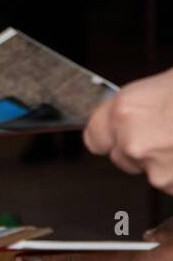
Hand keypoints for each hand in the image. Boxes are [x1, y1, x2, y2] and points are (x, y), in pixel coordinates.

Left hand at [84, 67, 172, 193]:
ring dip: (170, 164)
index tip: (120, 134)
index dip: (111, 136)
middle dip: (142, 151)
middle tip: (169, 134)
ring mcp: (158, 171)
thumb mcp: (165, 86)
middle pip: (123, 158)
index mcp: (125, 111)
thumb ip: (140, 109)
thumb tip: (135, 117)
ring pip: (154, 174)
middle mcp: (134, 143)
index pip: (95, 137)